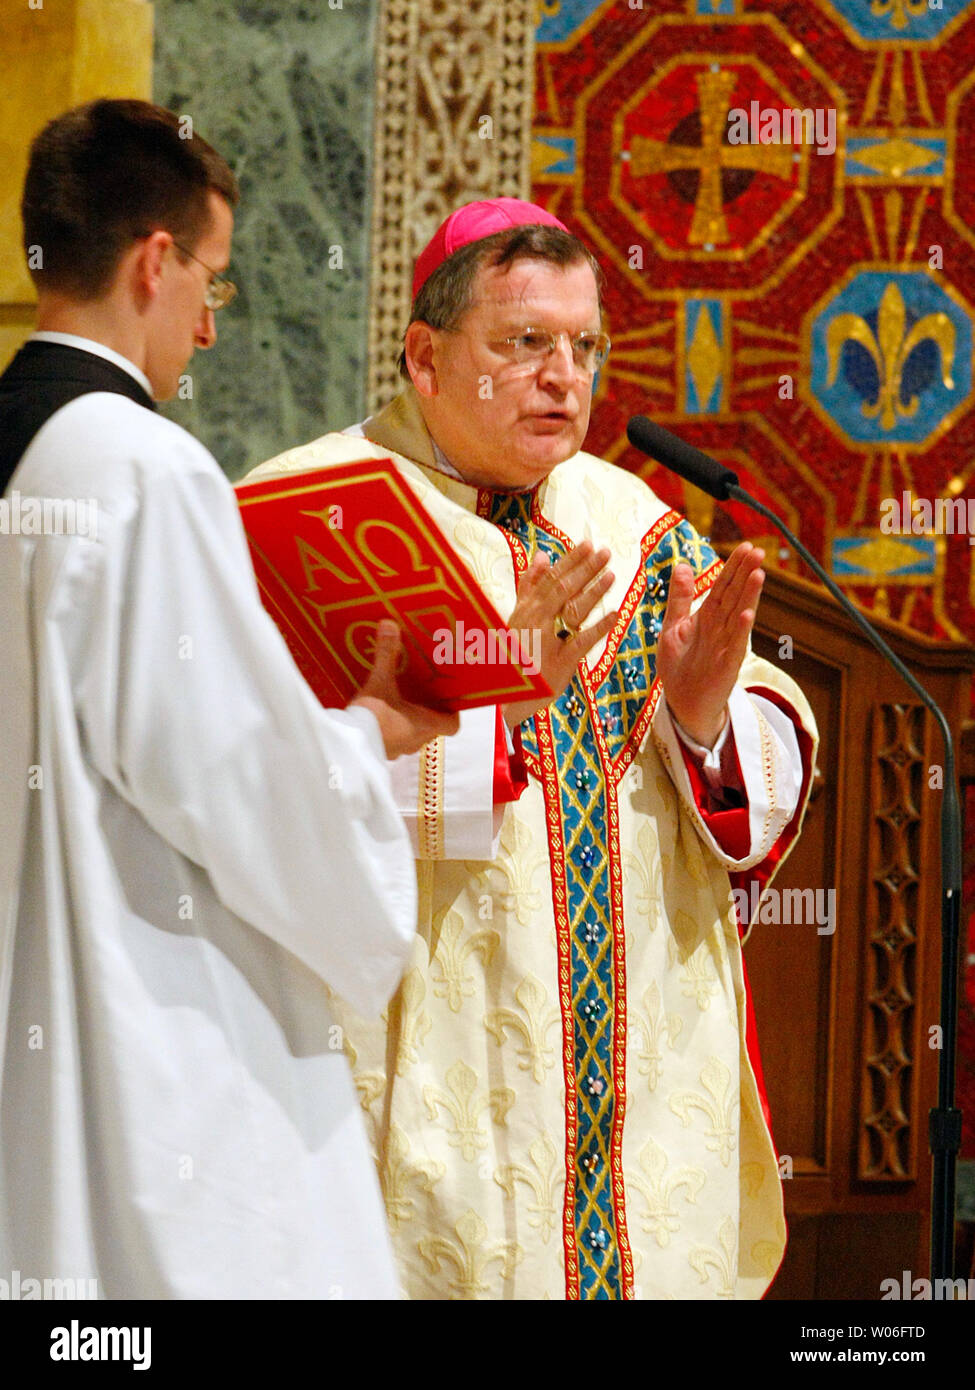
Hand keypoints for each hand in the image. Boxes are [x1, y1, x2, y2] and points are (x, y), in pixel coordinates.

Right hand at [350, 620, 459, 758]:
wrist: (346, 747)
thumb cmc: (372, 718)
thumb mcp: (380, 682)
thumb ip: (386, 654)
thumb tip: (389, 624)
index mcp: (425, 725)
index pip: (452, 725)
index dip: (453, 713)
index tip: (448, 700)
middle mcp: (415, 740)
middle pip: (432, 729)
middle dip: (428, 713)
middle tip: (422, 694)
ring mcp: (398, 750)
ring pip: (413, 735)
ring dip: (409, 721)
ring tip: (399, 701)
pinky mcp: (381, 752)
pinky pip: (393, 740)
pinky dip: (391, 728)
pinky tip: (378, 715)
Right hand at [502, 540, 618, 727]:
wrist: (503, 696)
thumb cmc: (513, 654)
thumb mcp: (516, 616)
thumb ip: (529, 586)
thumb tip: (542, 555)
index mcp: (526, 609)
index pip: (550, 579)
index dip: (570, 561)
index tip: (587, 544)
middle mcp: (536, 621)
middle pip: (563, 590)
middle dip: (585, 569)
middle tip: (606, 552)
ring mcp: (547, 642)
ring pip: (572, 612)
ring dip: (593, 592)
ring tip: (612, 576)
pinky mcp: (560, 663)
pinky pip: (582, 642)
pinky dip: (599, 628)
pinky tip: (615, 615)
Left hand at [656, 542, 764, 746]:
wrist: (683, 704)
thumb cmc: (680, 667)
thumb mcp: (673, 627)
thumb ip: (680, 598)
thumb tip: (681, 565)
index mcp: (707, 618)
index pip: (723, 587)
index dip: (733, 567)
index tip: (746, 547)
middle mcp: (720, 629)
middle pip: (734, 596)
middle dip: (744, 574)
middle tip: (757, 551)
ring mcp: (725, 647)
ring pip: (738, 617)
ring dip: (748, 596)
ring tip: (758, 574)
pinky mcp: (726, 667)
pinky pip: (734, 647)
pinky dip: (740, 631)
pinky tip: (747, 615)